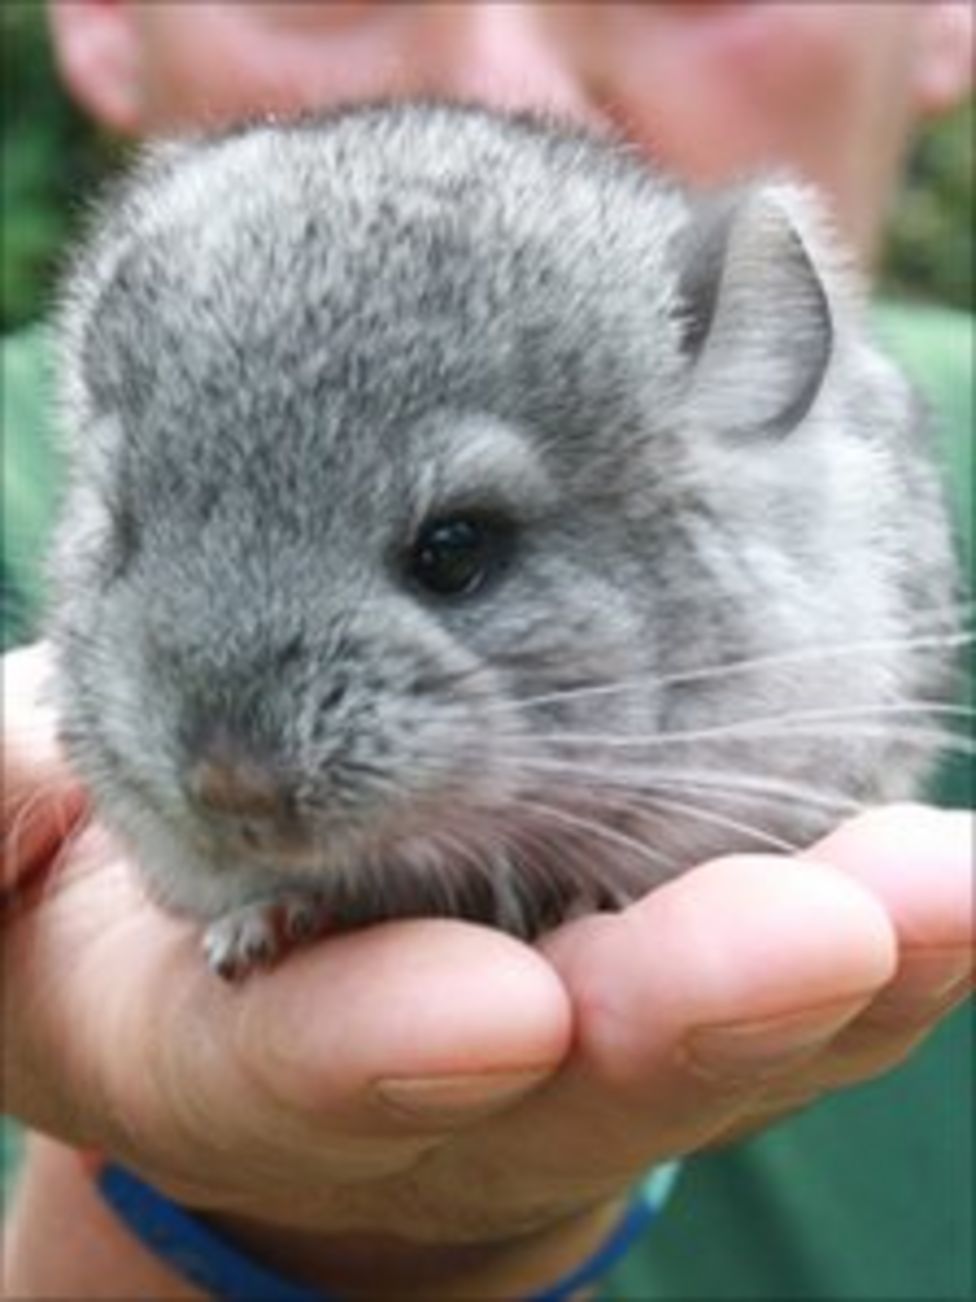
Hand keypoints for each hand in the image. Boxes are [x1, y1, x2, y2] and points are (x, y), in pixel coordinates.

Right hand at [4, 641, 972, 1297]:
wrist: (277, 946)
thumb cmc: (127, 903)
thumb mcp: (16, 890)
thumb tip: (0, 781)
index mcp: (249, 1055)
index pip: (312, 1073)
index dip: (387, 1048)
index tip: (489, 1009)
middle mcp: (440, 1072)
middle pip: (575, 1066)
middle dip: (692, 1014)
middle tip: (823, 934)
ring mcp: (576, 1028)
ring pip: (723, 1030)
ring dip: (842, 971)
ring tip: (940, 888)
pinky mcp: (665, 970)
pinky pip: (792, 972)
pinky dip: (879, 932)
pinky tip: (945, 866)